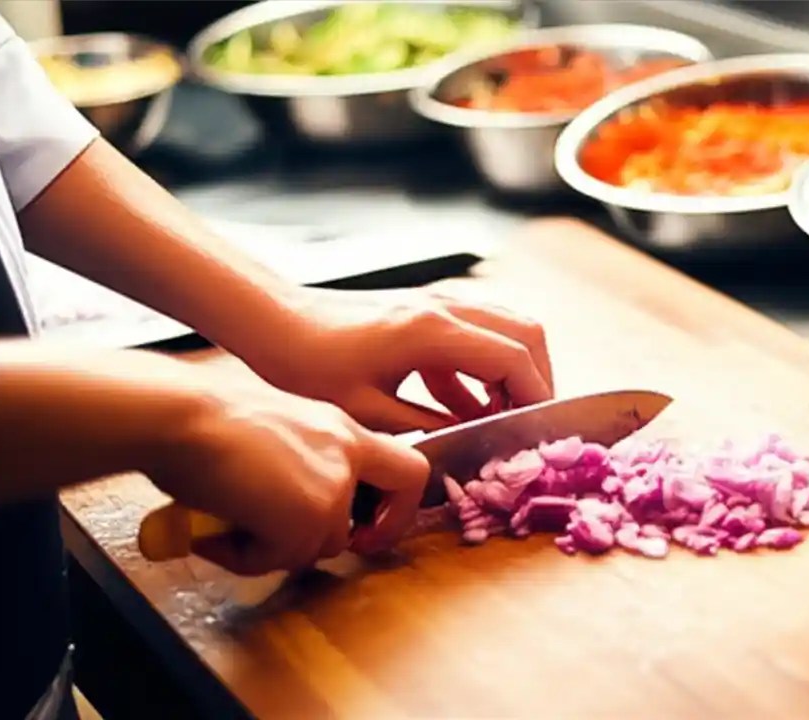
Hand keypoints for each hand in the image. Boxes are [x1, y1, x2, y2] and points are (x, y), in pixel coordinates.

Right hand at [150, 369, 428, 575]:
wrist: (181, 416)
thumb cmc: (204, 417)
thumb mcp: (274, 429)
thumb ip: (299, 462)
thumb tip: (283, 506)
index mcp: (340, 427)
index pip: (405, 464)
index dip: (397, 505)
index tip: (368, 526)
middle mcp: (346, 452)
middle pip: (392, 504)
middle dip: (365, 534)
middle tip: (326, 545)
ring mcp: (333, 485)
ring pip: (323, 545)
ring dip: (276, 548)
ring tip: (230, 526)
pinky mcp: (309, 517)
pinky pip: (281, 559)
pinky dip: (246, 556)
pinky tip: (218, 532)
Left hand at [242, 288, 554, 432]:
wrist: (271, 322)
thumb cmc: (308, 365)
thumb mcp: (370, 413)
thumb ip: (430, 429)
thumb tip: (474, 444)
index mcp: (435, 332)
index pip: (515, 358)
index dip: (534, 398)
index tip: (533, 434)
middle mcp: (445, 308)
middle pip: (526, 333)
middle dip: (536, 380)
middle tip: (526, 424)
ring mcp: (437, 305)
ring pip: (505, 329)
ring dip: (512, 372)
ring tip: (500, 420)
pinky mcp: (423, 313)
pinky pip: (476, 335)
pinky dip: (483, 369)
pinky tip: (467, 409)